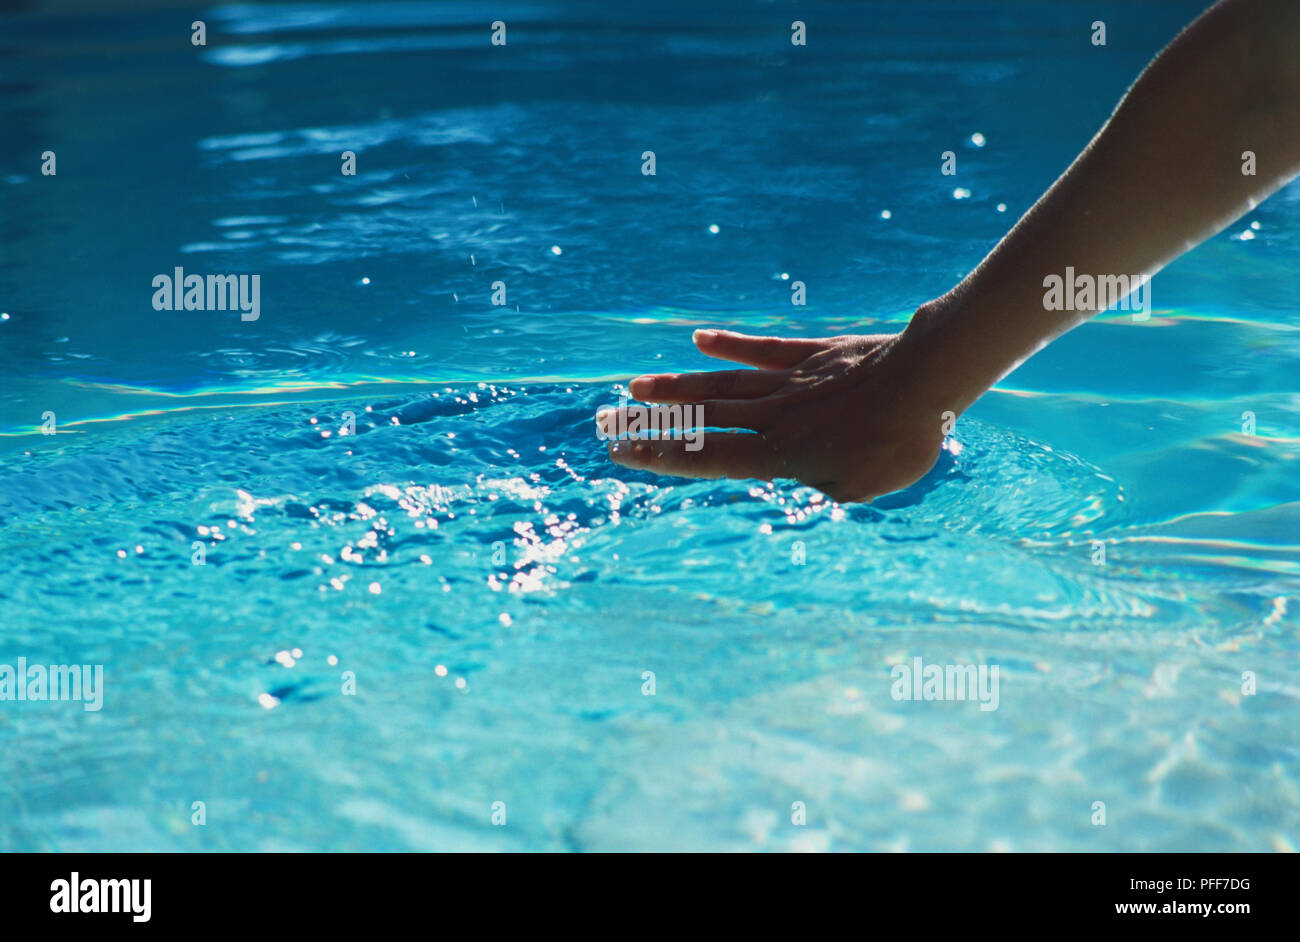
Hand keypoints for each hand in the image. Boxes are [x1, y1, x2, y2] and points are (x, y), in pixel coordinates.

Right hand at [600, 327, 950, 502]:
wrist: (926, 378)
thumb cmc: (899, 442)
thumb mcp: (861, 491)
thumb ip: (821, 493)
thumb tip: (802, 490)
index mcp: (780, 455)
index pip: (707, 457)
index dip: (661, 457)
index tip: (623, 454)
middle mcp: (774, 416)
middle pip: (702, 418)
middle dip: (652, 423)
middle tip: (609, 421)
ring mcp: (790, 382)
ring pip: (722, 384)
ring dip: (677, 386)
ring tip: (637, 387)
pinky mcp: (812, 355)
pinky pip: (763, 351)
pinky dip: (729, 345)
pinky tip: (700, 339)